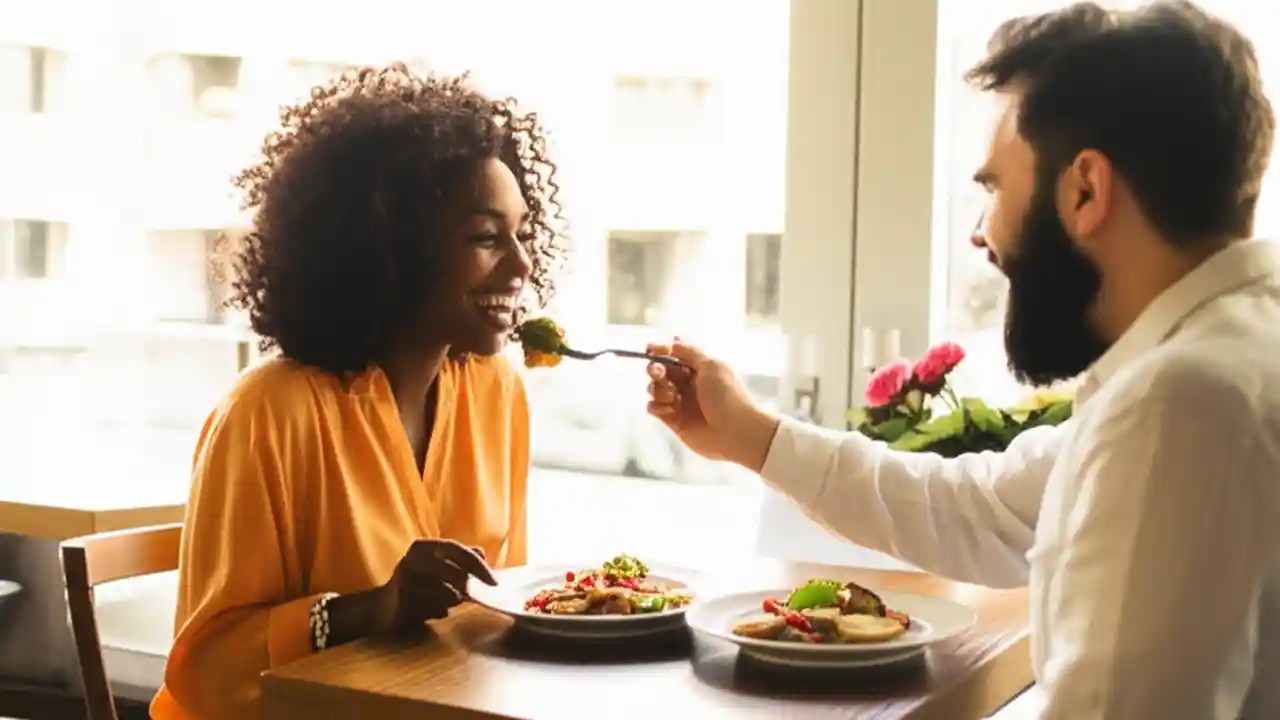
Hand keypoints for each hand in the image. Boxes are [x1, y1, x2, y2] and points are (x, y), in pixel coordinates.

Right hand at [374, 539, 495, 628]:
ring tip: (449, 602)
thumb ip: (460, 559)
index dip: (478, 565)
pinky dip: (439, 612)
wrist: (381, 608)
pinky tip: (435, 611)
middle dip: (469, 586)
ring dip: (453, 601)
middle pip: (453, 572)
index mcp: (423, 547)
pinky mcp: (402, 602)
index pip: (457, 550)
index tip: (494, 581)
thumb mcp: (437, 567)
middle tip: (478, 595)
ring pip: (446, 593)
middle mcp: (412, 559)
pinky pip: (434, 609)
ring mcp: (404, 580)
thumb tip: (482, 552)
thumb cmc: (416, 585)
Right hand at [645, 340, 780, 471]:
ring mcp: (680, 402)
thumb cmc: (727, 395)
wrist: (735, 431)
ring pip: (655, 388)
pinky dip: (657, 406)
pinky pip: (654, 408)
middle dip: (655, 369)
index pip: (674, 355)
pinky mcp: (674, 420)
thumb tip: (672, 341)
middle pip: (660, 370)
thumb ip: (689, 351)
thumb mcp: (711, 365)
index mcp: (699, 368)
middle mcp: (688, 384)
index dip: (661, 350)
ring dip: (657, 388)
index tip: (649, 349)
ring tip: (671, 396)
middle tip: (659, 373)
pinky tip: (669, 410)